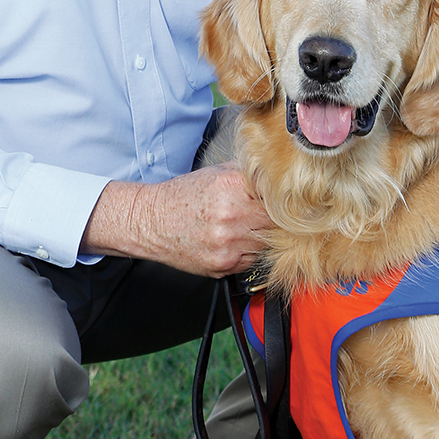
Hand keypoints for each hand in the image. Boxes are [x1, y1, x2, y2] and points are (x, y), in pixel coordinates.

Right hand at [80, 162, 271, 277]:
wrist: (153, 222)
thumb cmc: (184, 196)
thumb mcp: (216, 173)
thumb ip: (249, 174)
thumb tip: (277, 176)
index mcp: (231, 187)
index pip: (276, 196)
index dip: (283, 200)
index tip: (285, 201)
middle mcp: (231, 216)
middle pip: (277, 222)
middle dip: (277, 220)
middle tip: (270, 216)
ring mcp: (228, 244)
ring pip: (267, 244)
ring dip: (264, 237)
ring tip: (248, 227)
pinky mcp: (224, 265)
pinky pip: (252, 260)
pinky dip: (250, 251)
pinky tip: (236, 241)